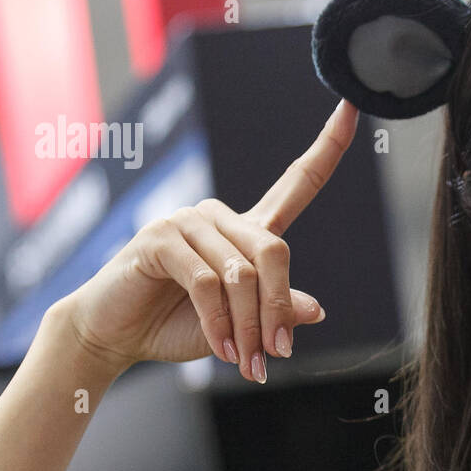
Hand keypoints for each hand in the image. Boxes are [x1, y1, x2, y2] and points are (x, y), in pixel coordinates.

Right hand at [56, 98, 358, 381]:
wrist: (117, 337)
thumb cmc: (180, 325)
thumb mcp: (243, 326)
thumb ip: (277, 312)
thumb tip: (317, 309)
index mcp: (248, 229)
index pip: (298, 181)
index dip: (328, 147)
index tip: (353, 108)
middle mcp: (221, 216)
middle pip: (275, 251)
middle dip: (277, 309)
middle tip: (275, 355)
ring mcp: (188, 221)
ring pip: (241, 273)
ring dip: (248, 325)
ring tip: (246, 362)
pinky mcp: (159, 238)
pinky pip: (206, 282)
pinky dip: (219, 322)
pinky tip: (220, 348)